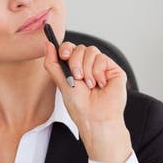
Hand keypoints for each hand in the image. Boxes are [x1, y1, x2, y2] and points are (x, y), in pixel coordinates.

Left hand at [43, 40, 131, 162]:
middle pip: (79, 47)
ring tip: (90, 85)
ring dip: (87, 69)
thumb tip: (48, 44)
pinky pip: (103, 58)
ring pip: (91, 50)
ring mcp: (101, 66)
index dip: (65, 48)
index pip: (70, 47)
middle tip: (78, 78)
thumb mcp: (61, 82)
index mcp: (75, 67)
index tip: (63, 56)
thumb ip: (52, 63)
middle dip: (75, 62)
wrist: (94, 117)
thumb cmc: (79, 105)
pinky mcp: (113, 70)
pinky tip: (100, 84)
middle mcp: (88, 65)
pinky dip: (98, 72)